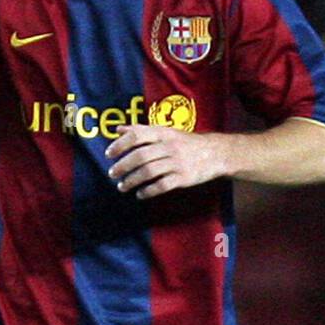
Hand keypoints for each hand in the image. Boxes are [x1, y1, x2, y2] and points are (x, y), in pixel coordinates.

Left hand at [106, 125, 232, 198]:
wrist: (216, 153)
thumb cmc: (185, 142)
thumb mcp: (165, 132)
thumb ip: (141, 131)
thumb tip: (117, 130)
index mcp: (163, 133)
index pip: (137, 135)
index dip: (121, 145)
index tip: (109, 154)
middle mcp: (169, 146)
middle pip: (141, 156)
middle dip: (123, 166)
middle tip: (112, 174)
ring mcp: (177, 163)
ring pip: (149, 172)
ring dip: (132, 180)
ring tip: (122, 186)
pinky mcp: (183, 178)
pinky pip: (161, 186)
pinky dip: (148, 191)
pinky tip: (140, 194)